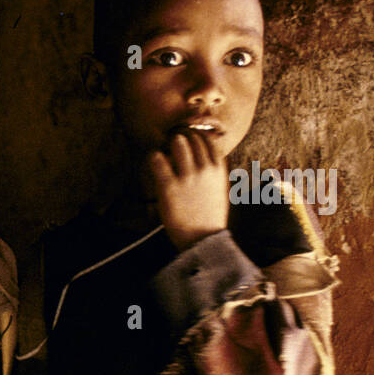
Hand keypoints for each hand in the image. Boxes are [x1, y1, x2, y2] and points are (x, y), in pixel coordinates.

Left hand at [147, 130, 227, 250]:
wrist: (202, 239)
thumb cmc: (209, 215)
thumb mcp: (219, 188)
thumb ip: (213, 169)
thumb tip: (203, 152)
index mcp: (219, 168)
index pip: (207, 137)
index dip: (195, 135)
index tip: (186, 139)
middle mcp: (205, 168)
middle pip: (192, 136)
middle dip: (180, 137)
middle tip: (171, 144)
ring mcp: (188, 176)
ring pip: (177, 141)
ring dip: (168, 144)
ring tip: (164, 154)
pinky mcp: (169, 186)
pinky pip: (158, 159)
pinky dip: (154, 158)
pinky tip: (154, 164)